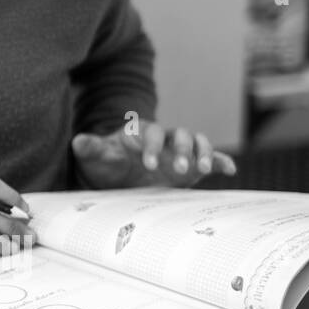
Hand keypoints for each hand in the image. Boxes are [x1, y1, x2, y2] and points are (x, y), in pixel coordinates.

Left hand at [72, 121, 235, 188]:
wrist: (118, 176)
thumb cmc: (107, 162)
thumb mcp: (96, 157)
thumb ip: (90, 148)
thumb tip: (78, 141)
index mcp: (142, 132)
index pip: (151, 133)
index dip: (151, 146)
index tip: (147, 163)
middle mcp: (165, 138)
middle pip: (180, 135)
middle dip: (181, 149)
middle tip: (179, 168)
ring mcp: (180, 151)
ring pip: (198, 142)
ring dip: (202, 153)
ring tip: (202, 169)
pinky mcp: (192, 165)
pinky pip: (212, 158)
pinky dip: (221, 161)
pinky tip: (229, 170)